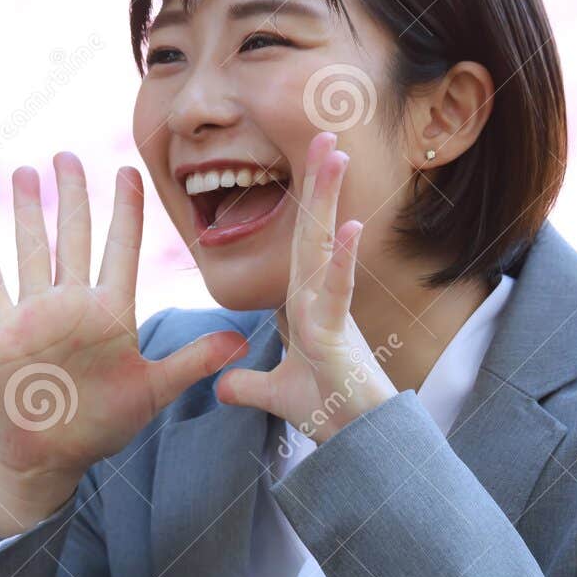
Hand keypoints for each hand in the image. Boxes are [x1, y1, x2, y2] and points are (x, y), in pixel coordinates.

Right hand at [0, 153, 248, 533]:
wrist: (51, 455)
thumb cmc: (104, 423)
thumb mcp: (153, 391)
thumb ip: (192, 361)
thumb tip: (242, 342)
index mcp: (111, 312)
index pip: (121, 248)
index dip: (126, 210)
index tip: (129, 170)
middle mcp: (73, 304)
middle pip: (72, 236)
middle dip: (70, 195)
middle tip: (66, 154)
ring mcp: (36, 315)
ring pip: (31, 250)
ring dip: (26, 212)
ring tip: (24, 171)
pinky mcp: (2, 333)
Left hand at [216, 132, 396, 442]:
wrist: (354, 445)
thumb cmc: (328, 414)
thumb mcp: (275, 394)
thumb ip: (249, 385)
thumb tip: (222, 387)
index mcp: (305, 303)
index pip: (300, 243)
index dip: (303, 205)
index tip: (306, 164)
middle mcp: (319, 299)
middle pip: (314, 230)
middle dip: (318, 182)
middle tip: (326, 132)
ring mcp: (330, 313)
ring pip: (325, 246)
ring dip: (330, 199)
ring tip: (336, 153)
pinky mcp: (338, 336)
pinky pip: (337, 290)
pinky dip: (340, 259)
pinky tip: (346, 225)